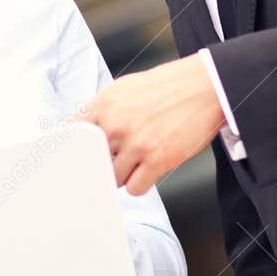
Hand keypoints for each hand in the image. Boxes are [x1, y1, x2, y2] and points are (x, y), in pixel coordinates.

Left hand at [81, 53, 226, 195]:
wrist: (206, 86)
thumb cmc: (168, 88)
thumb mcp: (124, 89)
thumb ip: (102, 111)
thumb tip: (83, 133)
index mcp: (104, 105)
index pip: (70, 136)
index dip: (71, 150)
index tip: (72, 160)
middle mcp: (115, 124)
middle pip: (91, 162)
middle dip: (101, 164)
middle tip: (113, 161)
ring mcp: (135, 144)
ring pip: (112, 178)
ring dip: (123, 175)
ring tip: (138, 161)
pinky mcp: (157, 161)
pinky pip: (134, 189)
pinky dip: (139, 184)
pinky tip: (148, 171)